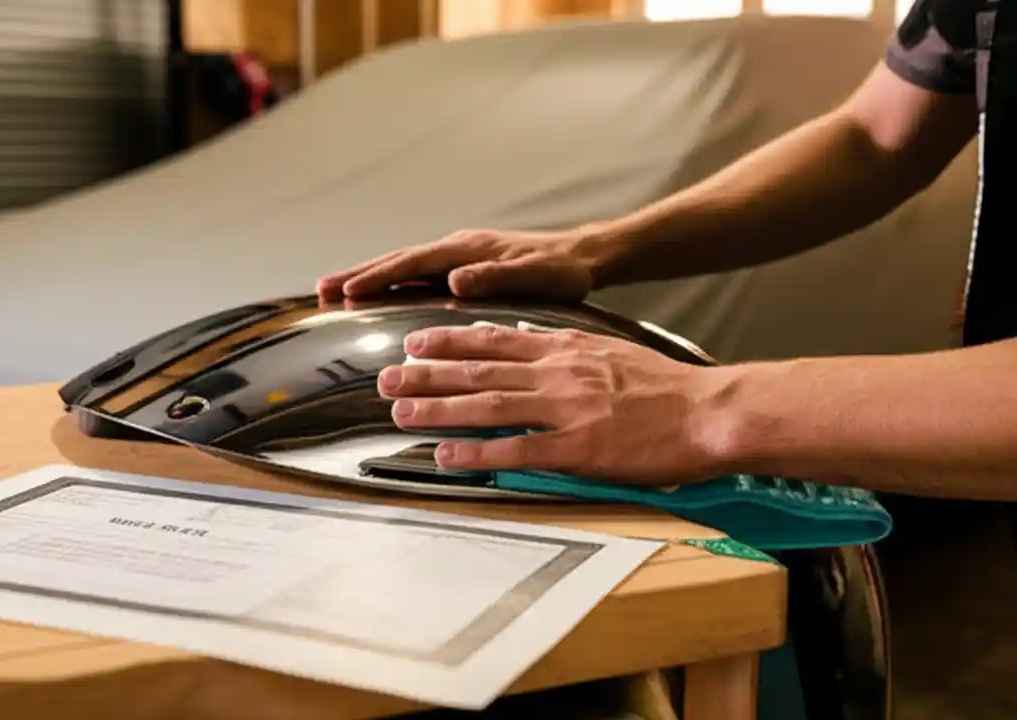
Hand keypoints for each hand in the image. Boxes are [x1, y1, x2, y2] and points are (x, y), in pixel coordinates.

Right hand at [316, 228, 611, 301]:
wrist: (585, 257)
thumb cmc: (563, 270)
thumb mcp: (534, 276)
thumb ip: (494, 277)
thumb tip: (454, 279)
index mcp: (467, 250)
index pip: (411, 264)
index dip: (376, 278)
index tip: (345, 292)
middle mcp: (457, 250)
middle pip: (397, 261)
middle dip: (358, 275)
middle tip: (321, 291)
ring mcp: (458, 257)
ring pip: (404, 267)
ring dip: (370, 278)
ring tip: (336, 293)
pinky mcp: (464, 268)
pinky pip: (418, 274)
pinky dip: (393, 282)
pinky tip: (382, 296)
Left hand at [377, 324, 729, 484]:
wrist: (712, 410)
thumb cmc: (668, 387)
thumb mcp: (612, 352)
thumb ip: (569, 353)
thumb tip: (536, 349)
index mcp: (566, 349)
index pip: (494, 340)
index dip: (450, 341)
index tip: (416, 340)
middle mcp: (558, 374)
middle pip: (478, 371)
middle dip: (427, 374)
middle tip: (387, 376)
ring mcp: (566, 410)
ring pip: (487, 406)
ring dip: (438, 408)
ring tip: (401, 411)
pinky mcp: (578, 449)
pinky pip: (517, 451)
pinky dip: (477, 452)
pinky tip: (446, 455)